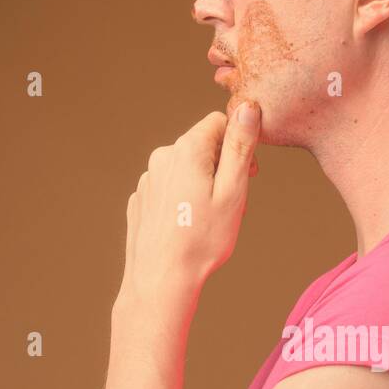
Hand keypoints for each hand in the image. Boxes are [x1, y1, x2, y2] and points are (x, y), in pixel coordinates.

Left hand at [118, 102, 259, 314]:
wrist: (160, 279)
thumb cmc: (202, 240)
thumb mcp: (233, 191)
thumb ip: (240, 146)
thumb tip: (247, 108)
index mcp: (187, 150)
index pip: (219, 123)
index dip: (239, 145)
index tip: (248, 176)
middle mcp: (162, 157)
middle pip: (202, 147)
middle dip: (222, 169)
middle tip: (231, 205)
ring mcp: (147, 180)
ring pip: (185, 170)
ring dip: (203, 186)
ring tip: (210, 222)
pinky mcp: (140, 201)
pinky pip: (169, 190)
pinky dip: (182, 201)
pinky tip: (187, 229)